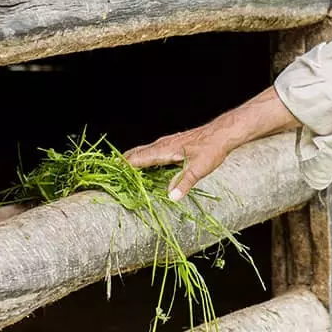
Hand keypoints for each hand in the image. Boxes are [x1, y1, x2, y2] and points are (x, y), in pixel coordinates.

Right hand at [124, 86, 301, 201]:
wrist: (223, 133)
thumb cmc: (212, 149)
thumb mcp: (200, 169)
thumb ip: (184, 183)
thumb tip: (171, 197)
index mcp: (163, 150)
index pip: (135, 159)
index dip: (121, 168)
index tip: (108, 178)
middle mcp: (161, 144)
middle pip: (135, 154)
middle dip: (121, 165)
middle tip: (109, 179)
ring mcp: (166, 143)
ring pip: (142, 152)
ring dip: (131, 162)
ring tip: (121, 176)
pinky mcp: (172, 144)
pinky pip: (150, 152)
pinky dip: (142, 160)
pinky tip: (145, 168)